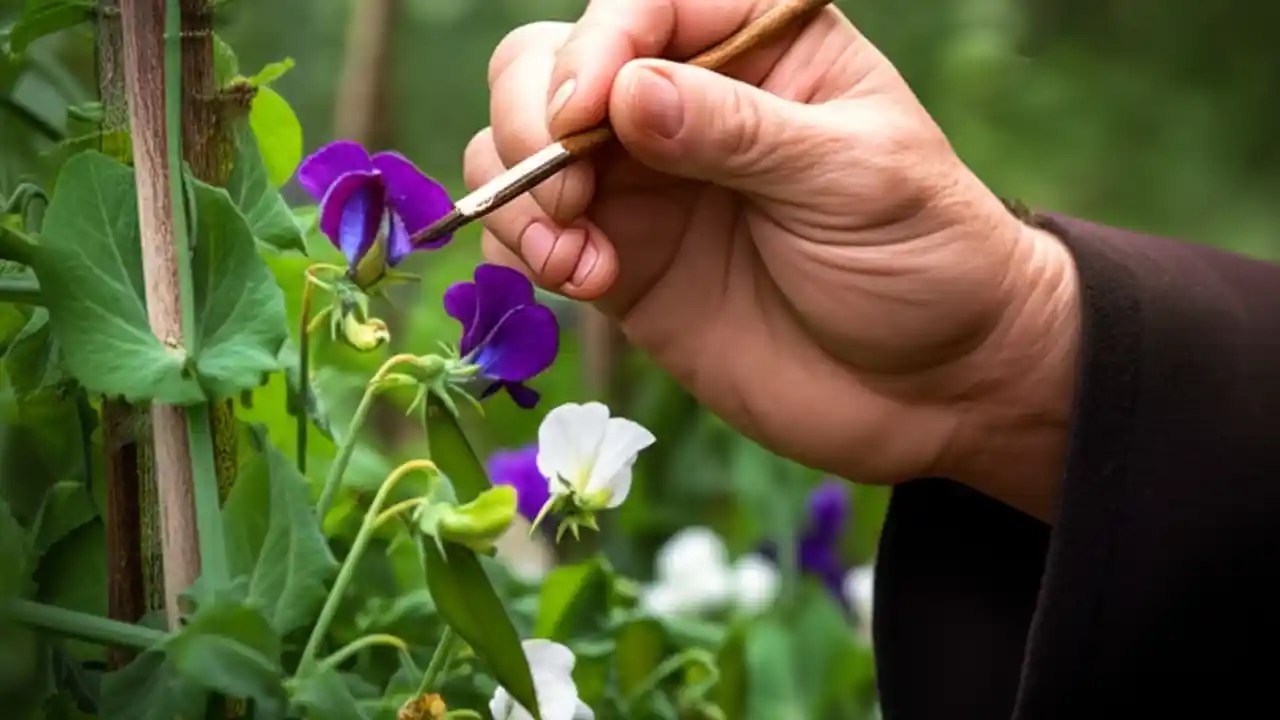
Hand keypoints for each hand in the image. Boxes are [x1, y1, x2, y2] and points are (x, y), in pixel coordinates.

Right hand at [468, 0, 1080, 520]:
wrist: (934, 386)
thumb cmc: (925, 257)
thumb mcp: (853, 177)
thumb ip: (739, 132)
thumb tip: (625, 95)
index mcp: (757, 42)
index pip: (640, 7)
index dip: (595, 49)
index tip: (585, 116)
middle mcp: (684, 100)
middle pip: (549, 64)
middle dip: (532, 118)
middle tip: (567, 195)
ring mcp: (644, 183)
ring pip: (518, 144)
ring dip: (518, 189)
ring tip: (573, 253)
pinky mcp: (621, 261)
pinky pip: (530, 231)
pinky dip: (526, 248)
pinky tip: (582, 280)